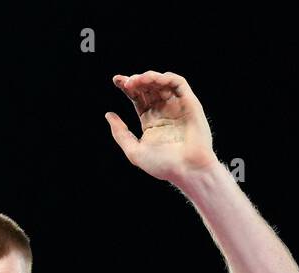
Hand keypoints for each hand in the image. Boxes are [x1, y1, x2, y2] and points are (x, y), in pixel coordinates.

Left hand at [105, 71, 215, 185]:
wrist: (187, 169)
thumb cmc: (163, 165)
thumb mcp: (134, 151)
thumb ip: (120, 133)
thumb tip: (108, 115)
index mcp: (150, 120)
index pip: (137, 97)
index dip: (127, 87)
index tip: (116, 80)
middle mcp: (163, 111)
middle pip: (147, 88)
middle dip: (136, 81)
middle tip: (127, 82)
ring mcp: (177, 106)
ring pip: (162, 82)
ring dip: (149, 77)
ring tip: (138, 80)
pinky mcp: (189, 103)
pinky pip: (179, 83)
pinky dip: (166, 77)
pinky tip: (155, 79)